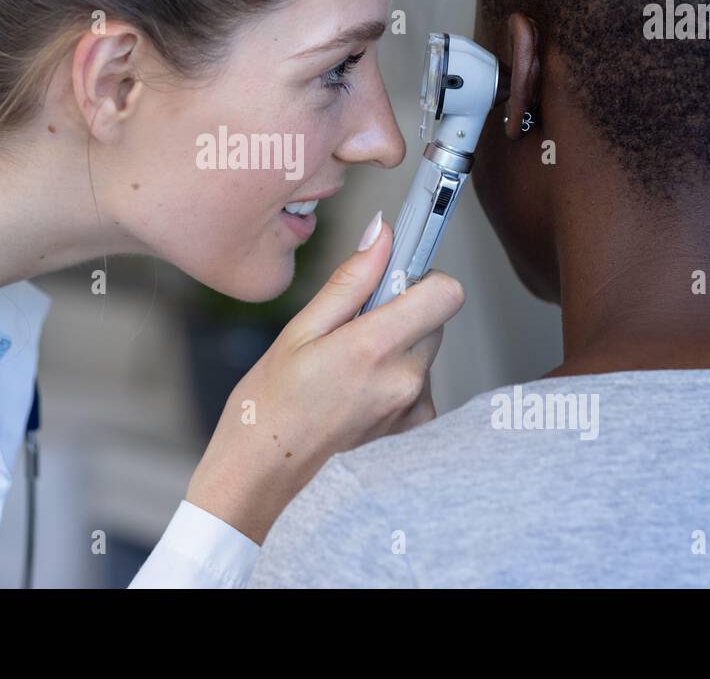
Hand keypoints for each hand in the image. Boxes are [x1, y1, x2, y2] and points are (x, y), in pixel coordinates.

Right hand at [184, 215, 464, 542]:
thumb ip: (351, 280)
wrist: (264, 476)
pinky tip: (355, 396)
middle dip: (402, 312)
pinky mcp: (414, 431)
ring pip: (424, 352)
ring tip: (346, 370)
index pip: (445, 293)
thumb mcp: (300, 330)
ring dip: (397, 349)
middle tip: (353, 328)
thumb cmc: (270, 404)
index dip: (423, 277)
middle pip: (434, 319)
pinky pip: (419, 385)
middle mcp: (404, 380)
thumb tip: (382, 234)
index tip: (395, 277)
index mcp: (374, 347)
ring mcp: (412, 410)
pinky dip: (395, 381)